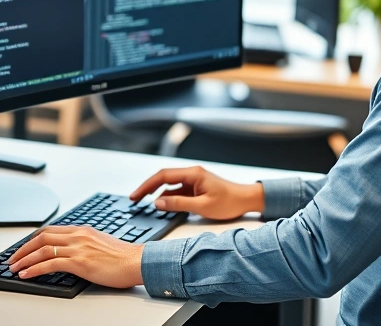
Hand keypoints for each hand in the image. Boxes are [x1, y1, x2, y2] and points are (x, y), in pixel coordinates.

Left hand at [7, 226, 143, 287]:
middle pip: (42, 237)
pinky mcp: (79, 262)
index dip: (33, 239)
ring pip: (42, 250)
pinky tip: (26, 274)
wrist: (137, 262)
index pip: (50, 230)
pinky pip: (50, 263)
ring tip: (14, 268)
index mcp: (82, 230)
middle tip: (12, 259)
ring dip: (24, 259)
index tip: (24, 247)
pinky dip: (34, 269)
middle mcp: (78, 235)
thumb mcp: (101, 243)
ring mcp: (78, 248)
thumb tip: (72, 252)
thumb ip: (85, 243)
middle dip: (23, 249)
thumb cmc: (124, 257)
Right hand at [129, 166, 263, 220]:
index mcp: (192, 174)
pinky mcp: (196, 188)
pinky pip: (177, 191)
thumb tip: (158, 203)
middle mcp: (191, 174)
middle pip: (163, 178)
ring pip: (169, 185)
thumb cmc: (229, 202)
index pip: (163, 176)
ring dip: (157, 194)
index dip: (146, 186)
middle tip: (134, 199)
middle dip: (147, 188)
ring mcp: (193, 181)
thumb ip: (178, 204)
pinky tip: (162, 206)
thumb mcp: (202, 206)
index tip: (136, 196)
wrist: (246, 200)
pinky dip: (168, 198)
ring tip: (144, 204)